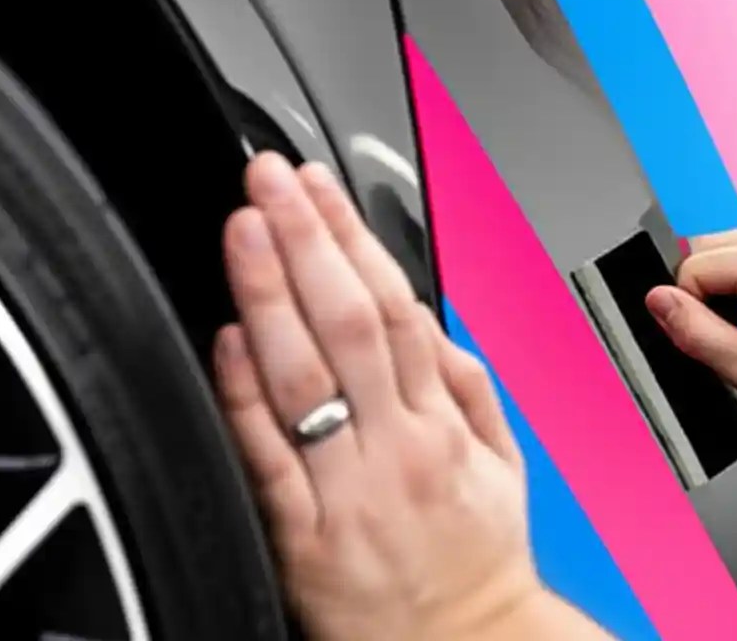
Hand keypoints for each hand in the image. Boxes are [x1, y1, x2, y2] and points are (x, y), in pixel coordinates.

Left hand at [214, 153, 539, 639]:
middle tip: (271, 179)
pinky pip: (269, 454)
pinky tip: (230, 337)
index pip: (394, 307)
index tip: (319, 189)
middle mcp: (397, 445)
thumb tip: (432, 324)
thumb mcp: (505, 464)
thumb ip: (471, 387)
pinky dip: (246, 391)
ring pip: (305, 374)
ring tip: (244, 228)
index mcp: (444, 424)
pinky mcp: (303, 534)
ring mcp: (348, 487)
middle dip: (306, 238)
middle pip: (347, 322)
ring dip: (270, 292)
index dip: (352, 237)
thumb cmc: (479, 558)